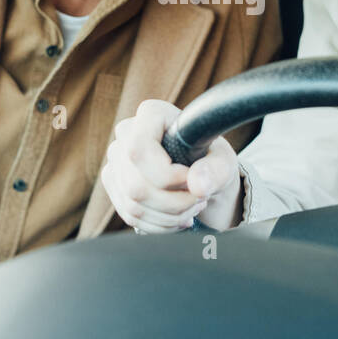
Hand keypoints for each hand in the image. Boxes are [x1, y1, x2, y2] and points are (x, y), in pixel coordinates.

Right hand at [101, 99, 241, 234]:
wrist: (199, 170)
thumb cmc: (210, 158)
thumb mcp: (223, 160)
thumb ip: (216, 169)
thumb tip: (197, 185)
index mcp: (151, 114)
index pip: (140, 149)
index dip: (166, 175)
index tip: (191, 180)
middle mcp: (126, 134)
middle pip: (137, 185)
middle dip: (174, 203)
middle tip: (199, 199)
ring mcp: (115, 160)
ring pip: (133, 204)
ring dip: (170, 216)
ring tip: (192, 206)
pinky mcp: (114, 184)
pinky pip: (130, 215)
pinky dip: (159, 224)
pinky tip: (178, 216)